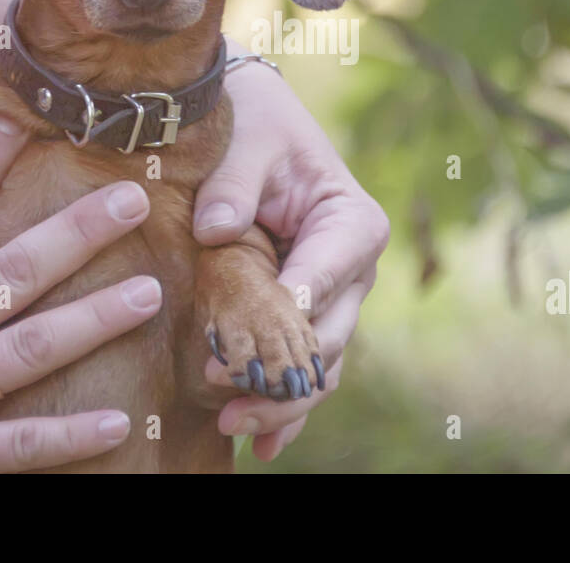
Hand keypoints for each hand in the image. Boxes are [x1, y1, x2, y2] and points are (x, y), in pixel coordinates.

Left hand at [194, 46, 388, 460]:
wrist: (254, 125)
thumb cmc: (255, 127)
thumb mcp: (246, 142)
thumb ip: (233, 184)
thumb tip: (216, 230)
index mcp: (352, 223)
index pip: (325, 276)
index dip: (290, 313)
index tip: (250, 343)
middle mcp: (353, 270)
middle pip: (328, 336)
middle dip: (282, 373)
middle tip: (228, 395)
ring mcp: (333, 299)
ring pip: (319, 366)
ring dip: (282, 402)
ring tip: (235, 427)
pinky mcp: (306, 316)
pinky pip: (304, 369)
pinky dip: (285, 407)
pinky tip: (259, 444)